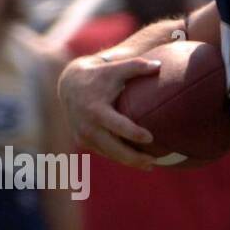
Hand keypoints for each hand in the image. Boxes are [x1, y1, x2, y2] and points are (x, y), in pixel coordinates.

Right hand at [58, 54, 161, 170]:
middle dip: (134, 157)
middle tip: (155, 160)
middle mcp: (87, 126)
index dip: (133, 133)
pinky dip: (120, 158)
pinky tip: (137, 161)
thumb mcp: (115, 68)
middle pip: (113, 148)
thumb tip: (159, 65)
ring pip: (109, 154)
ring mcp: (83, 136)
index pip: (116, 126)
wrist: (70, 83)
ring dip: (129, 162)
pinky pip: (104, 152)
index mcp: (95, 109)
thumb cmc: (100, 75)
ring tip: (150, 165)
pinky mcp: (83, 142)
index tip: (151, 138)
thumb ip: (136, 66)